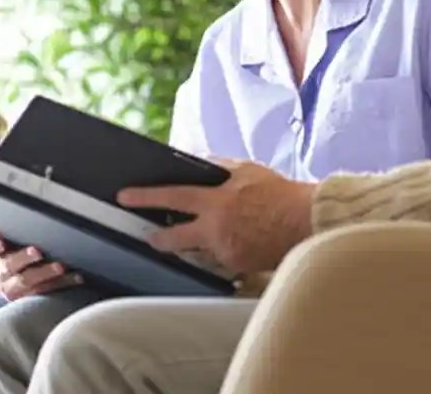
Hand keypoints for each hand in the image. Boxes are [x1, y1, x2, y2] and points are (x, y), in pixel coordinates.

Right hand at [0, 234, 82, 300]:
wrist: (27, 292)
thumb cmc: (28, 260)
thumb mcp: (21, 246)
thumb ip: (25, 235)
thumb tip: (50, 216)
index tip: (0, 241)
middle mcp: (2, 272)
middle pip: (8, 265)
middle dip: (24, 258)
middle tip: (38, 251)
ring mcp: (13, 289)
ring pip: (26, 281)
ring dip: (45, 273)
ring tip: (60, 267)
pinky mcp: (29, 301)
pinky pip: (45, 292)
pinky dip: (62, 283)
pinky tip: (75, 277)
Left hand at [117, 159, 315, 274]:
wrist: (305, 222)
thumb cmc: (279, 193)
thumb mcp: (246, 170)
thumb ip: (218, 166)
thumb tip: (197, 163)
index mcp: (216, 201)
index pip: (172, 197)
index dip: (145, 197)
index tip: (124, 197)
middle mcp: (216, 229)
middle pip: (174, 240)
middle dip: (159, 238)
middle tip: (153, 235)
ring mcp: (226, 252)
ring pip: (196, 254)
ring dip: (194, 247)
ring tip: (202, 237)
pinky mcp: (238, 268)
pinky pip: (219, 263)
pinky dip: (219, 254)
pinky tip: (231, 245)